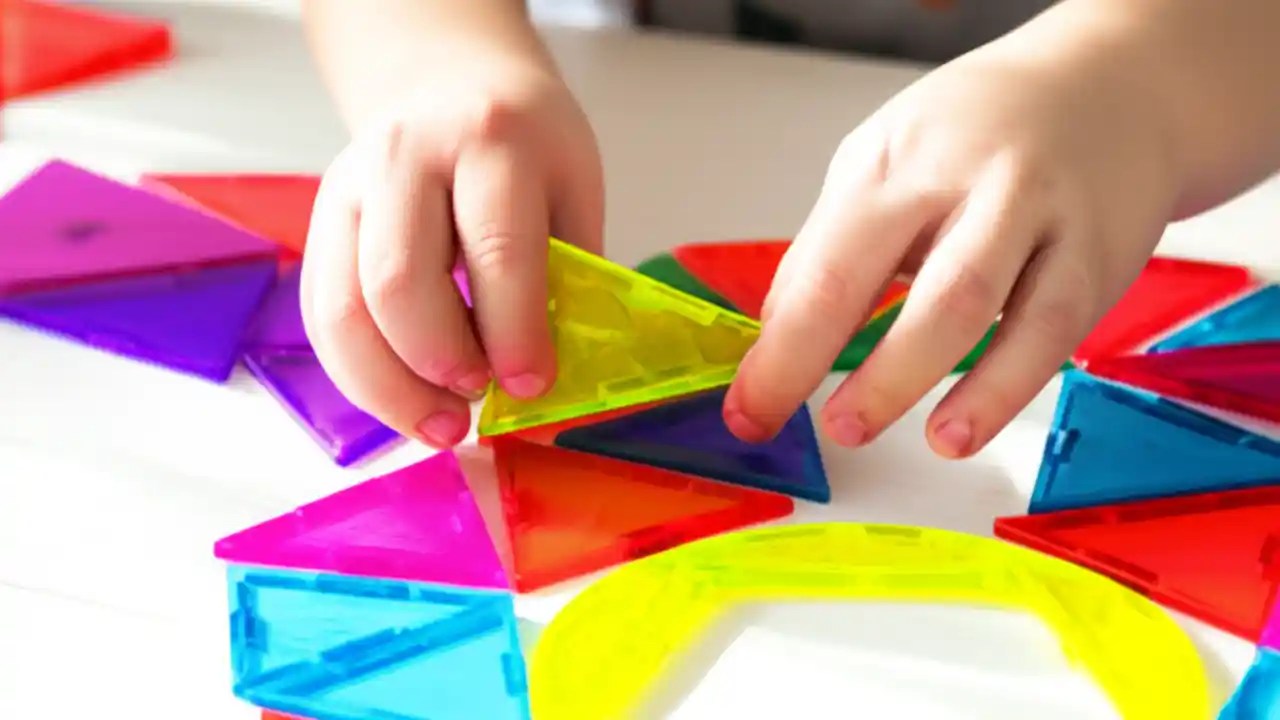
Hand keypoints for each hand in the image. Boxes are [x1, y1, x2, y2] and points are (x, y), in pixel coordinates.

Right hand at [301, 51, 603, 448]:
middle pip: (398, 282)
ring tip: (440, 423)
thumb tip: (550, 385)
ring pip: (342, 309)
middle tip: (479, 401)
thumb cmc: (525, 149)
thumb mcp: (571, 193)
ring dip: (389, 388)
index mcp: (490, 141)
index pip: (495, 247)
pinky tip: (404, 398)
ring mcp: (349, 190)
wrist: (450, 86)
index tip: (532, 386)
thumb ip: (566, 278)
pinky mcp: (319, 226)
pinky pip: (322, 317)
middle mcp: (406, 158)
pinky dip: (360, 375)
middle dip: (438, 363)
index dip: (514, 332)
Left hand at [724, 31, 1181, 458]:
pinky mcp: (1095, 255)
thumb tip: (780, 341)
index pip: (826, 269)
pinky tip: (965, 430)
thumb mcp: (885, 162)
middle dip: (863, 372)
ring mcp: (1037, 216)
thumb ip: (833, 249)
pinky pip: (1050, 331)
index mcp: (894, 162)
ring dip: (930, 381)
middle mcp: (968, 182)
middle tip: (826, 430)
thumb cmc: (979, 133)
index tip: (753, 411)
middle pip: (913, 286)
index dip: (784, 353)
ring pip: (980, 306)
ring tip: (896, 438)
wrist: (1112, 85)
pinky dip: (1003, 388)